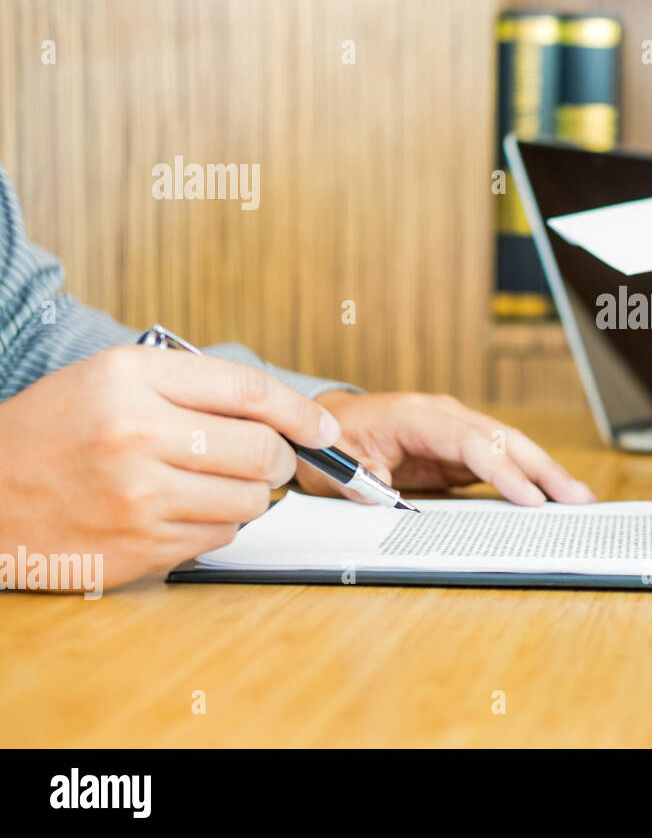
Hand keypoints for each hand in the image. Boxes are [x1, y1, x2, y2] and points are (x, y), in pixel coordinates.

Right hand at [0, 346, 340, 589]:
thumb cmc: (57, 430)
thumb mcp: (114, 377)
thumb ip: (195, 384)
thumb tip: (284, 413)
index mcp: (132, 378)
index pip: (249, 389)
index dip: (299, 411)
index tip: (321, 427)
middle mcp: (138, 435)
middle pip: (262, 450)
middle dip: (277, 457)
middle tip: (263, 458)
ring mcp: (140, 497)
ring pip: (250, 501)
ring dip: (245, 494)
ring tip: (206, 482)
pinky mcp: (141, 546)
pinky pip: (220, 537)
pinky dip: (215, 525)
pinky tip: (179, 510)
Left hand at [301, 391, 595, 507]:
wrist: (328, 427)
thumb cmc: (331, 444)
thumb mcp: (333, 466)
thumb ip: (360, 481)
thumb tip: (387, 500)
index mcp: (415, 415)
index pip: (470, 441)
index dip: (503, 470)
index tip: (531, 498)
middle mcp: (444, 416)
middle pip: (503, 438)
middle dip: (543, 468)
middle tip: (578, 498)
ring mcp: (456, 430)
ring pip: (510, 447)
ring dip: (545, 472)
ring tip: (580, 498)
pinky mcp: (461, 449)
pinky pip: (501, 460)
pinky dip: (529, 477)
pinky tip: (552, 496)